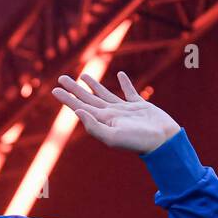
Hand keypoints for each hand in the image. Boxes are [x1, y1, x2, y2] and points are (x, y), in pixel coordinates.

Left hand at [51, 71, 179, 154]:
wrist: (162, 142)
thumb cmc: (138, 141)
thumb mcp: (112, 137)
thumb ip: (94, 126)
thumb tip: (78, 112)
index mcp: (103, 120)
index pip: (80, 107)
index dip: (67, 98)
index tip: (54, 89)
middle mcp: (111, 114)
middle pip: (88, 98)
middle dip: (74, 89)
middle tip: (62, 78)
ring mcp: (125, 110)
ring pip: (105, 93)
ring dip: (94, 85)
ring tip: (83, 76)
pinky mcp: (139, 105)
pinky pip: (129, 91)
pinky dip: (125, 83)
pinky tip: (120, 75)